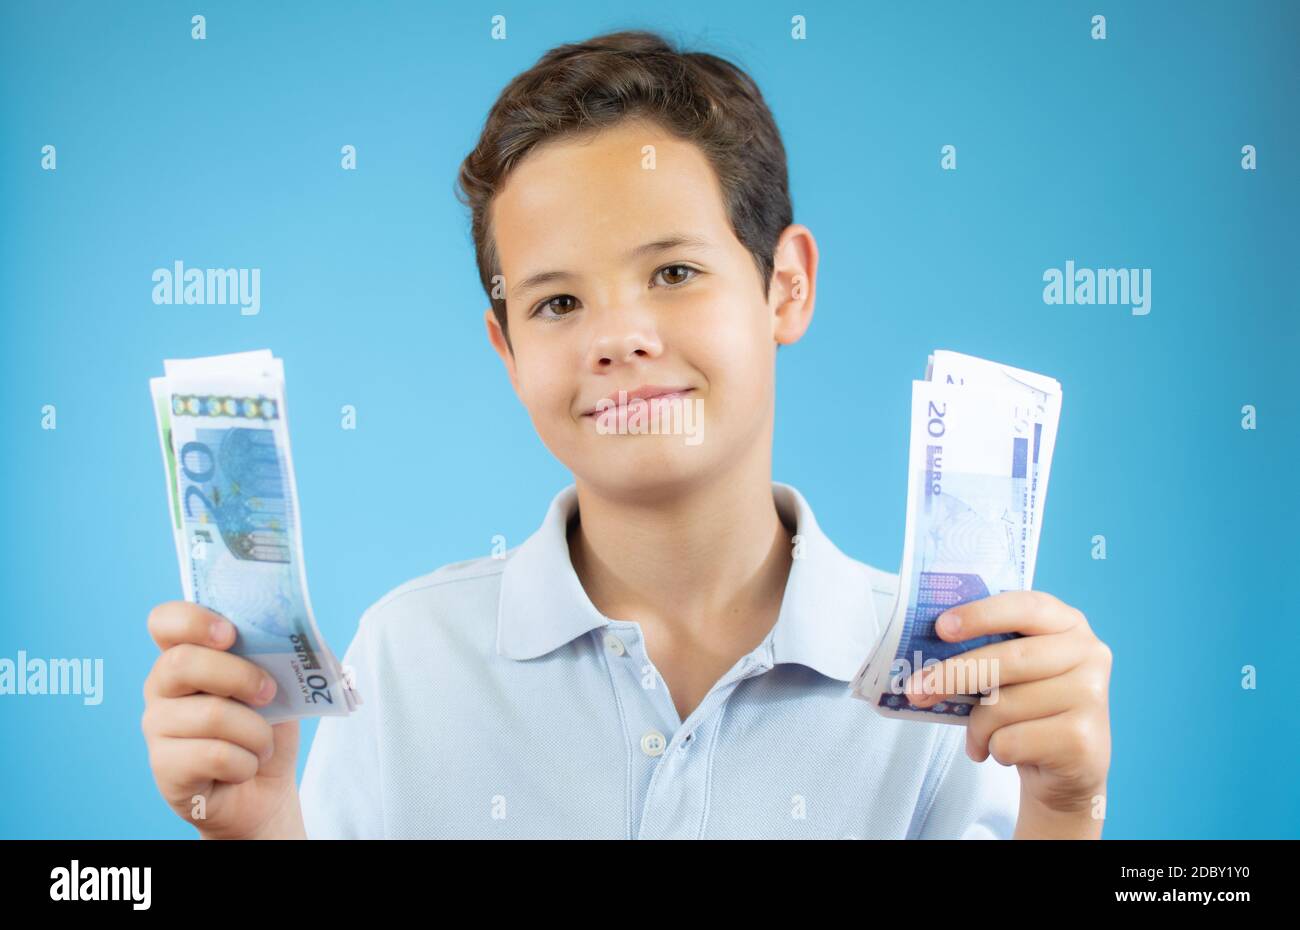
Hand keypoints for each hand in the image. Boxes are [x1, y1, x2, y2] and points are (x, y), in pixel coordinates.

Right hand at [142, 601, 305, 838]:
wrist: (265, 788)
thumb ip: (271, 655)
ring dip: (257, 732)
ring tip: (263, 744)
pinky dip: (247, 762)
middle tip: (269, 694)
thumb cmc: (266, 725)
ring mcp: (156, 727)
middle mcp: (160, 687)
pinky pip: (215, 756)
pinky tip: (244, 767)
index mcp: (186, 654)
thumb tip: (288, 634)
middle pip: (183, 663)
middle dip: (240, 676)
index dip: (193, 621)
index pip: (165, 621)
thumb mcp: (276, 683)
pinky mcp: (163, 767)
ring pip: (211, 715)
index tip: (230, 634)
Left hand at [903, 590, 1111, 836]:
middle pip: (1008, 659)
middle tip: (915, 689)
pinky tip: (1007, 753)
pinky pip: (1011, 740)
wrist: (1064, 768)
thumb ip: (986, 651)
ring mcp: (1092, 696)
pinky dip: (993, 750)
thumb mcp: (1011, 672)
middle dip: (953, 675)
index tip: (941, 627)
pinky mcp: (1083, 739)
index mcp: (1069, 624)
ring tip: (980, 737)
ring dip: (977, 727)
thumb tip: (922, 654)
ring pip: (1004, 705)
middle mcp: (1089, 654)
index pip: (1026, 607)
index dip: (982, 614)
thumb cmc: (1026, 708)